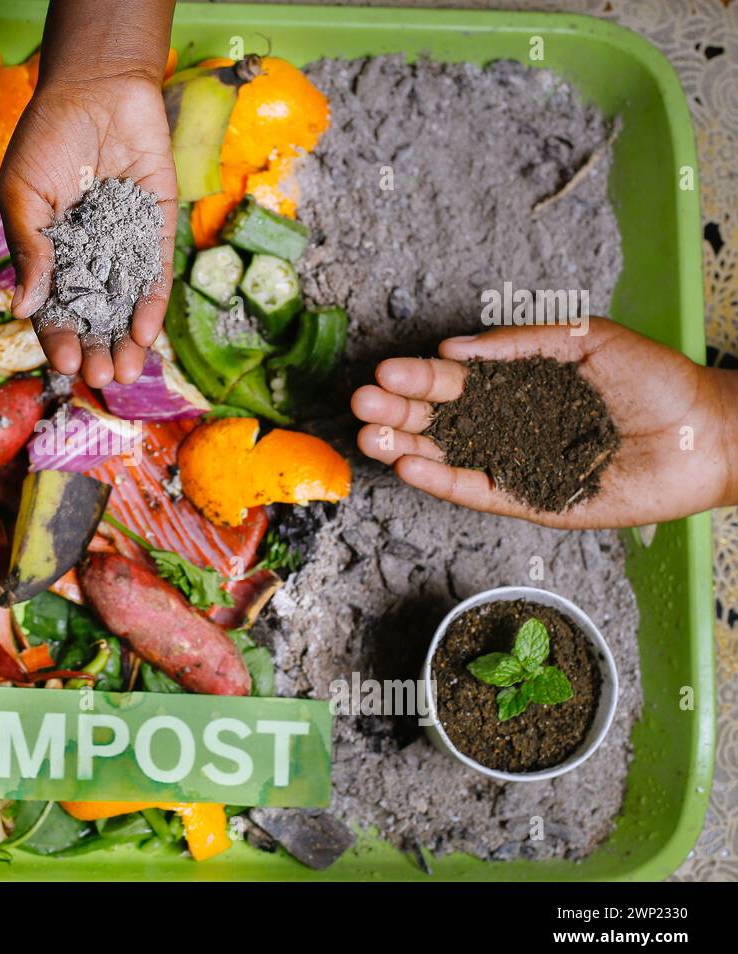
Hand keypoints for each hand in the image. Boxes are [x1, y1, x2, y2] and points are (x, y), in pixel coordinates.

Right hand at [0, 72, 177, 386]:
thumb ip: (29, 250)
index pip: (55, 309)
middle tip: (102, 378)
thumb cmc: (47, 137)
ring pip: (126, 304)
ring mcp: (124, 244)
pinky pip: (155, 272)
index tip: (66, 363)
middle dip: (98, 349)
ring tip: (127, 373)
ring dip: (126, 341)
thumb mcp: (23, 196)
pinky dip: (151, 303)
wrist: (95, 87)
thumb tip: (24, 308)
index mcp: (51, 253)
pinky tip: (147, 334)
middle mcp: (89, 256)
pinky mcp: (157, 226)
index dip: (60, 338)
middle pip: (94, 315)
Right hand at [351, 317, 736, 527]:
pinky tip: (409, 465)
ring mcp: (515, 464)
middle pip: (439, 418)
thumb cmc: (656, 381)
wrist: (706, 433)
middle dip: (397, 410)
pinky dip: (442, 480)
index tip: (384, 371)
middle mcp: (508, 425)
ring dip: (404, 446)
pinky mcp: (529, 500)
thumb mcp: (586, 340)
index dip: (417, 377)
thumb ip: (521, 341)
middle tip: (362, 402)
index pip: (454, 381)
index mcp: (517, 384)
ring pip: (446, 456)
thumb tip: (456, 348)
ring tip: (368, 435)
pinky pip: (477, 491)